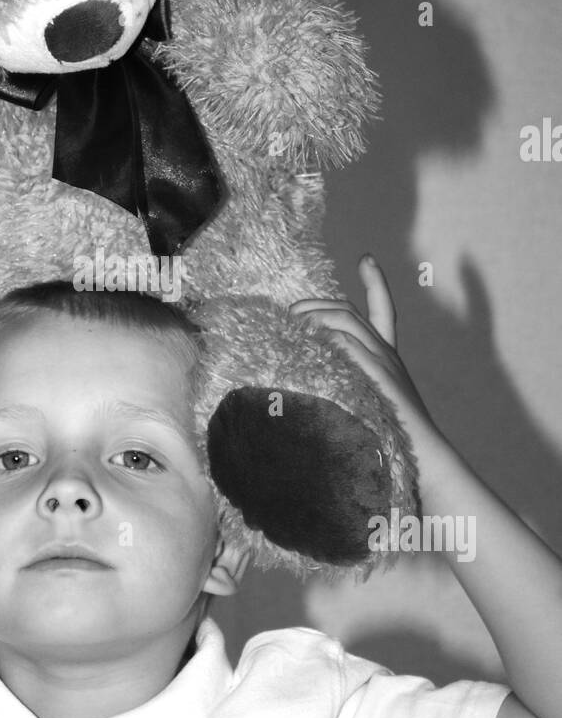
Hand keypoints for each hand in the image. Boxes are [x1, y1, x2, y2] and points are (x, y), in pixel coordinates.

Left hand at [289, 255, 439, 452]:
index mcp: (389, 358)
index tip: (367, 257)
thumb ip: (353, 391)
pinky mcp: (380, 379)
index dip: (377, 282)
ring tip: (292, 323)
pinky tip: (311, 339)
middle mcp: (388, 355)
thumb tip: (318, 385)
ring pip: (348, 323)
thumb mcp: (375, 406)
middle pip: (351, 312)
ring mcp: (385, 365)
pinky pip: (352, 348)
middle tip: (292, 309)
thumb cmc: (398, 440)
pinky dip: (330, 338)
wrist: (426, 460)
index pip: (385, 310)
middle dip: (318, 303)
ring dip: (317, 317)